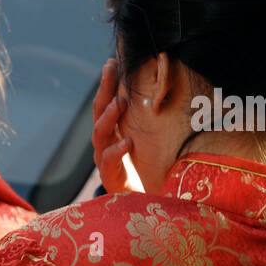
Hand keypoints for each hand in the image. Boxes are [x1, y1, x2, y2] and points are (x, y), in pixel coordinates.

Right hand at [91, 59, 143, 193]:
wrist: (142, 203)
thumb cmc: (148, 169)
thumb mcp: (149, 141)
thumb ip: (149, 121)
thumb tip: (166, 92)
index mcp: (113, 131)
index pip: (107, 102)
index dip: (108, 83)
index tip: (112, 61)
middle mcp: (105, 143)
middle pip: (99, 112)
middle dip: (103, 90)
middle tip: (109, 70)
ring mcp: (105, 159)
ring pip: (100, 134)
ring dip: (108, 117)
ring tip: (118, 103)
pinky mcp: (110, 177)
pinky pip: (109, 162)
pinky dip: (117, 151)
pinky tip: (127, 142)